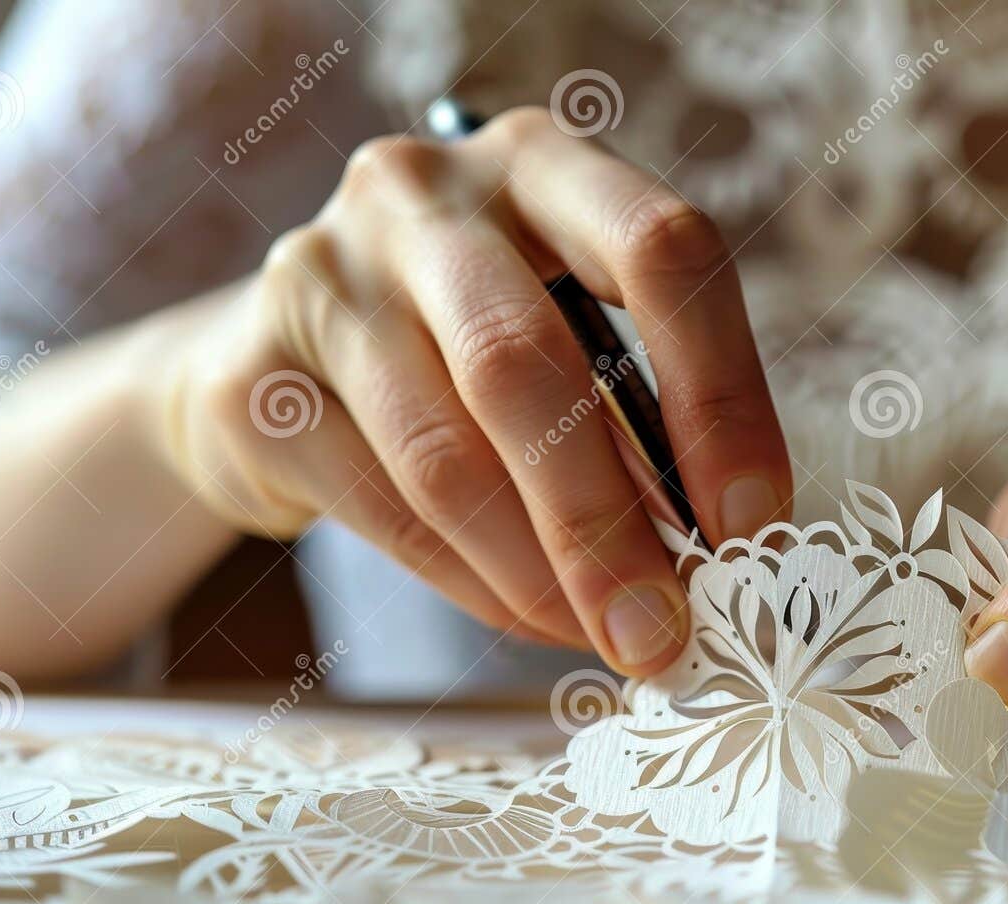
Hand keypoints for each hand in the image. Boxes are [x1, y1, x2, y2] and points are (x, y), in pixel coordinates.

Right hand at [166, 108, 790, 674]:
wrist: (276, 362)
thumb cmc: (465, 352)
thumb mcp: (567, 332)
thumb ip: (640, 409)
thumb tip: (725, 547)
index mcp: (540, 162)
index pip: (659, 248)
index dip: (721, 397)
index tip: (751, 524)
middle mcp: (422, 194)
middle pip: (525, 367)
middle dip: (607, 524)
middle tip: (664, 632)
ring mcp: (322, 276)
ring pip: (446, 455)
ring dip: (541, 575)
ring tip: (602, 636)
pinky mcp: (255, 377)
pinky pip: (384, 506)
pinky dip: (473, 583)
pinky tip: (529, 619)